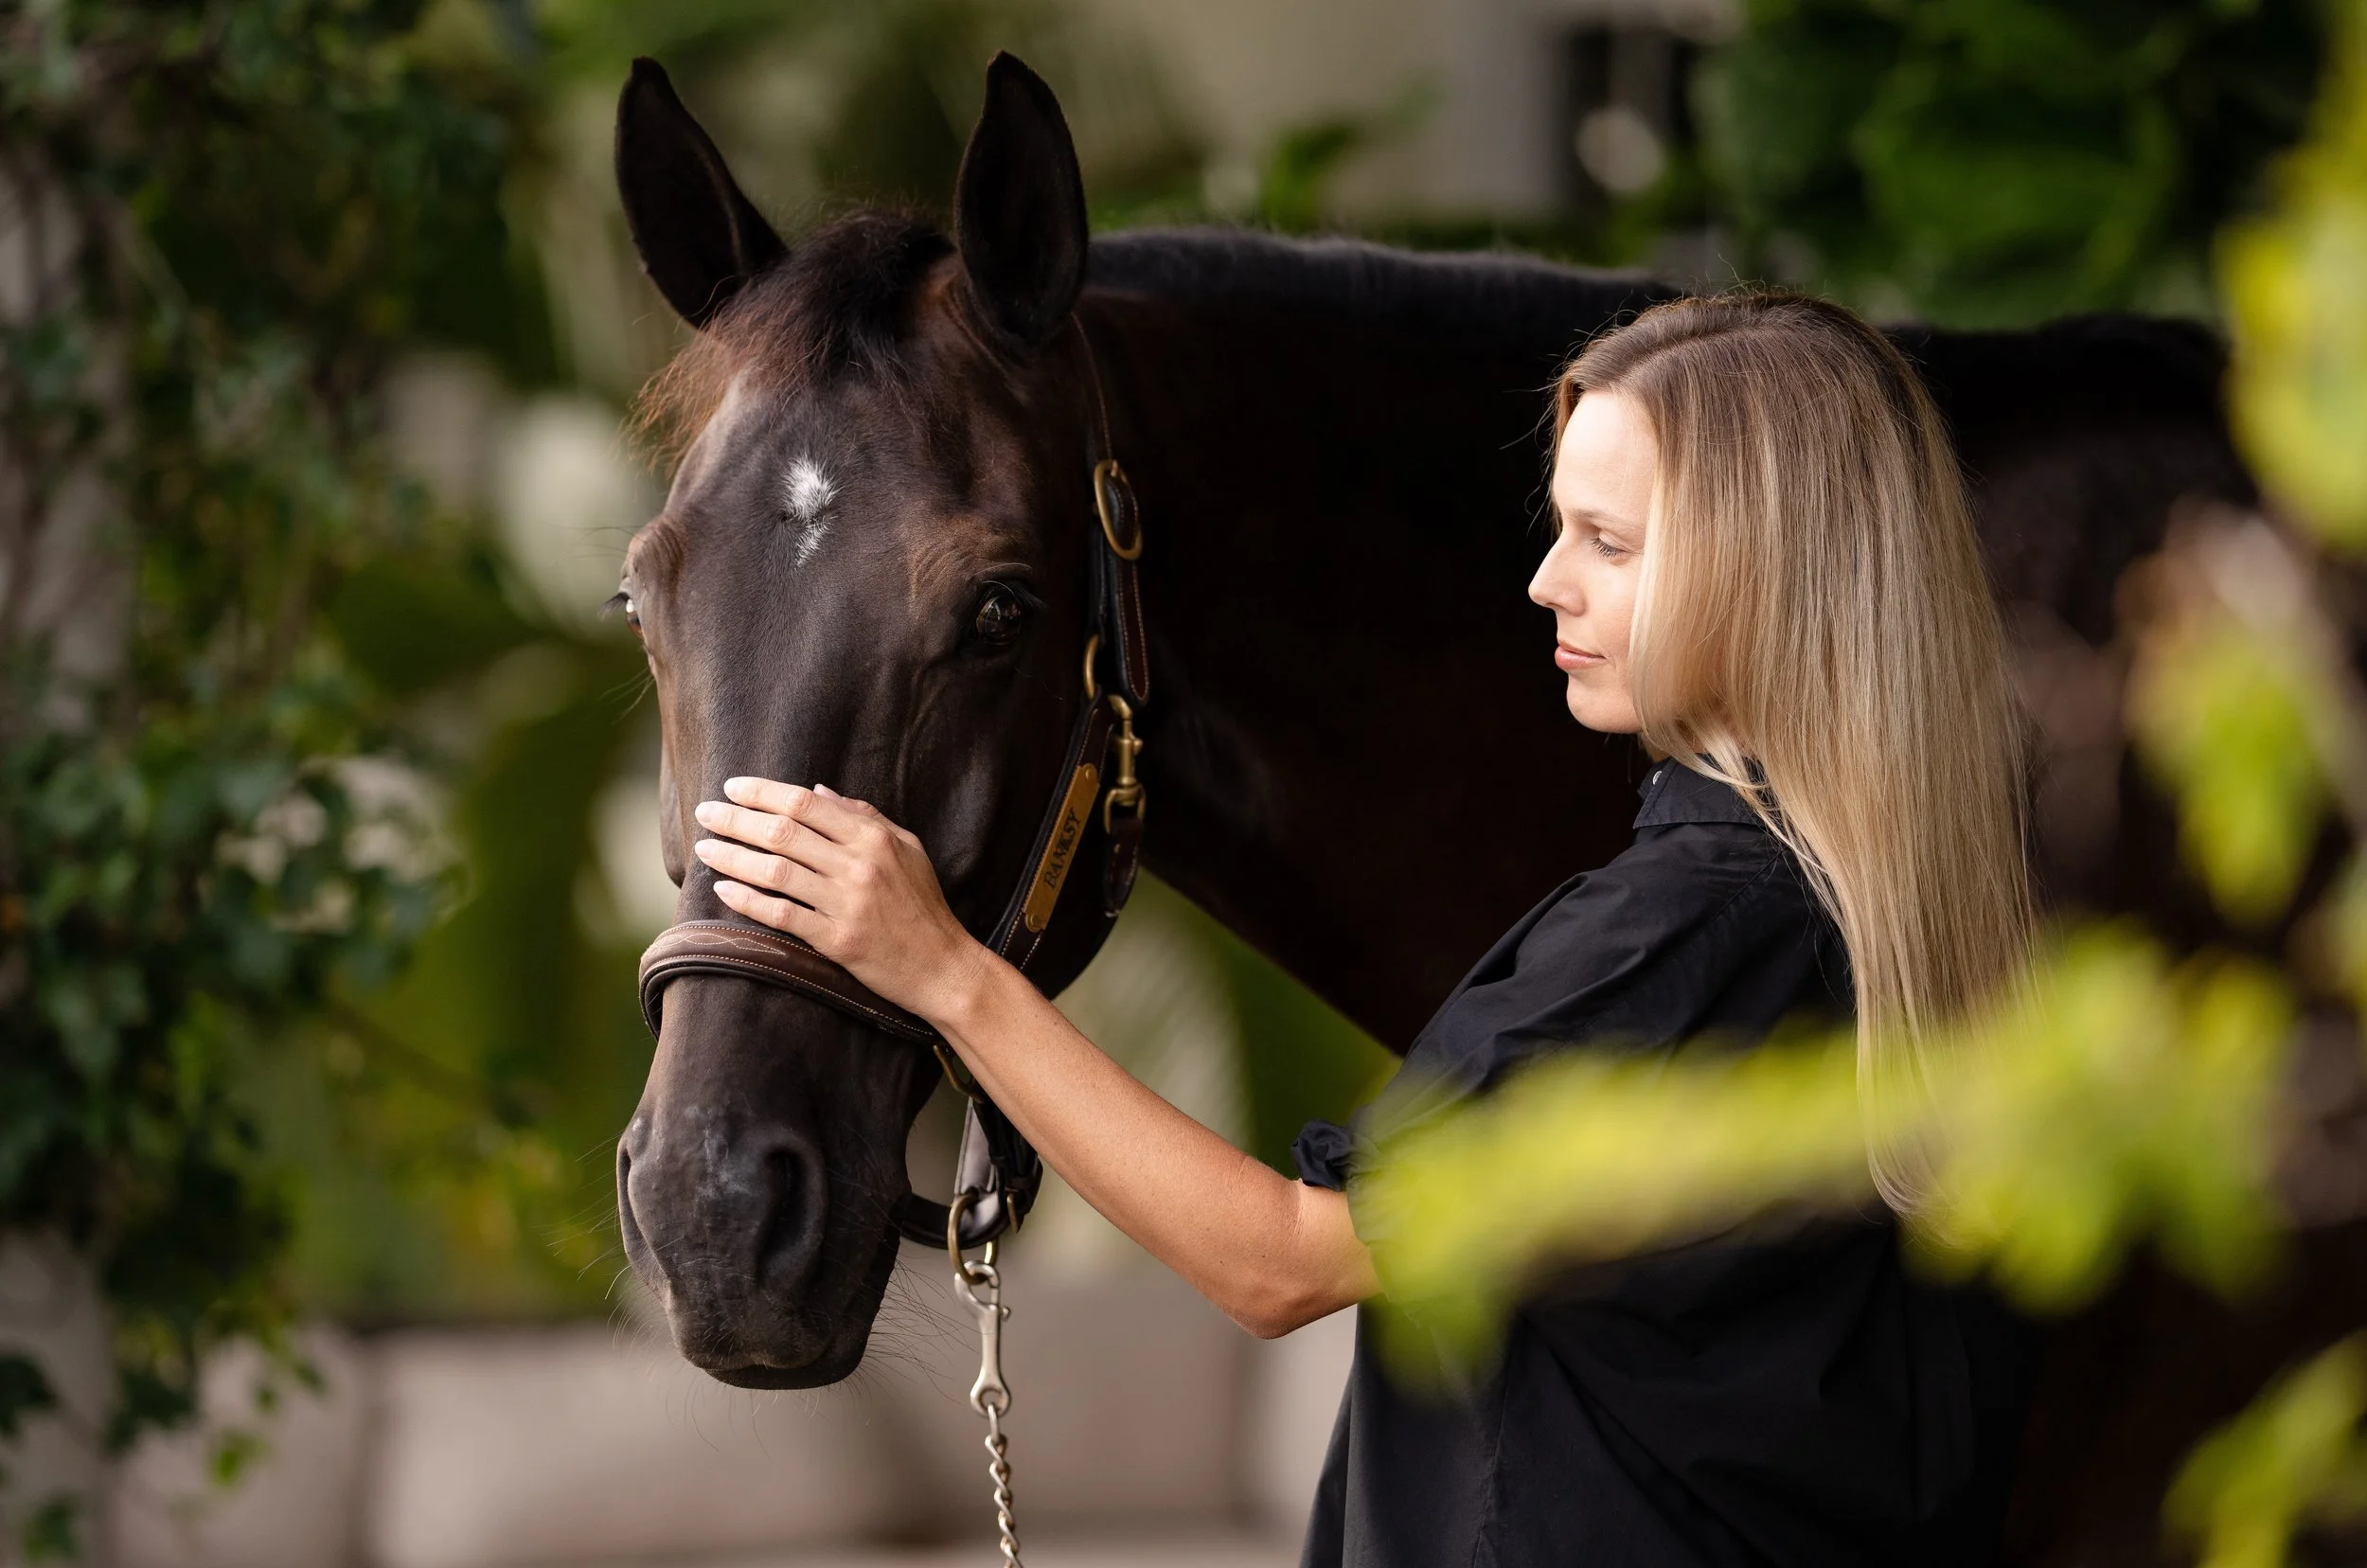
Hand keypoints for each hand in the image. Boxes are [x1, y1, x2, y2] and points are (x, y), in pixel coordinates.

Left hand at [691, 778, 986, 1021]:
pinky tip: (723, 888)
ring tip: (704, 848)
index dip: (762, 792)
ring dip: (732, 856)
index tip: (731, 787)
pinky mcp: (837, 940)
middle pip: (782, 832)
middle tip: (705, 812)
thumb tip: (818, 790)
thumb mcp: (907, 848)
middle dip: (736, 819)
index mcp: (873, 837)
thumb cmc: (924, 905)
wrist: (942, 966)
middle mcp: (858, 865)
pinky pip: (781, 914)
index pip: (805, 803)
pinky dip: (747, 900)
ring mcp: (847, 903)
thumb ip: (864, 816)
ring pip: (775, 871)